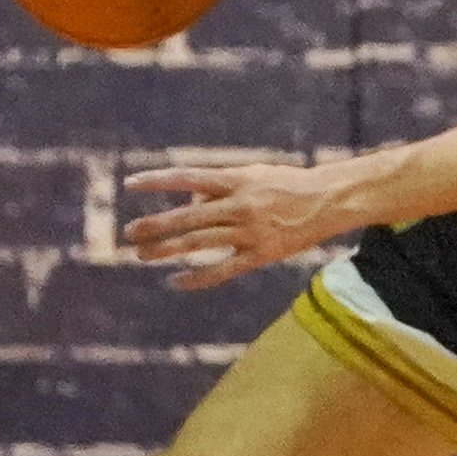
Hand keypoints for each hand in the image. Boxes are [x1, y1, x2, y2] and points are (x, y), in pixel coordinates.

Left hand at [122, 162, 349, 290]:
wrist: (327, 201)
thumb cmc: (284, 184)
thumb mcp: (251, 174)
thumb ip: (218, 189)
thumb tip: (187, 207)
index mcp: (236, 179)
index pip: (187, 177)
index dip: (157, 180)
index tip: (130, 184)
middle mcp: (239, 204)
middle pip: (187, 217)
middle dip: (155, 225)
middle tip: (129, 233)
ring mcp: (249, 231)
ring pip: (198, 243)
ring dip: (167, 249)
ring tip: (143, 254)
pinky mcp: (260, 254)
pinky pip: (222, 270)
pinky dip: (196, 277)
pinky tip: (175, 281)